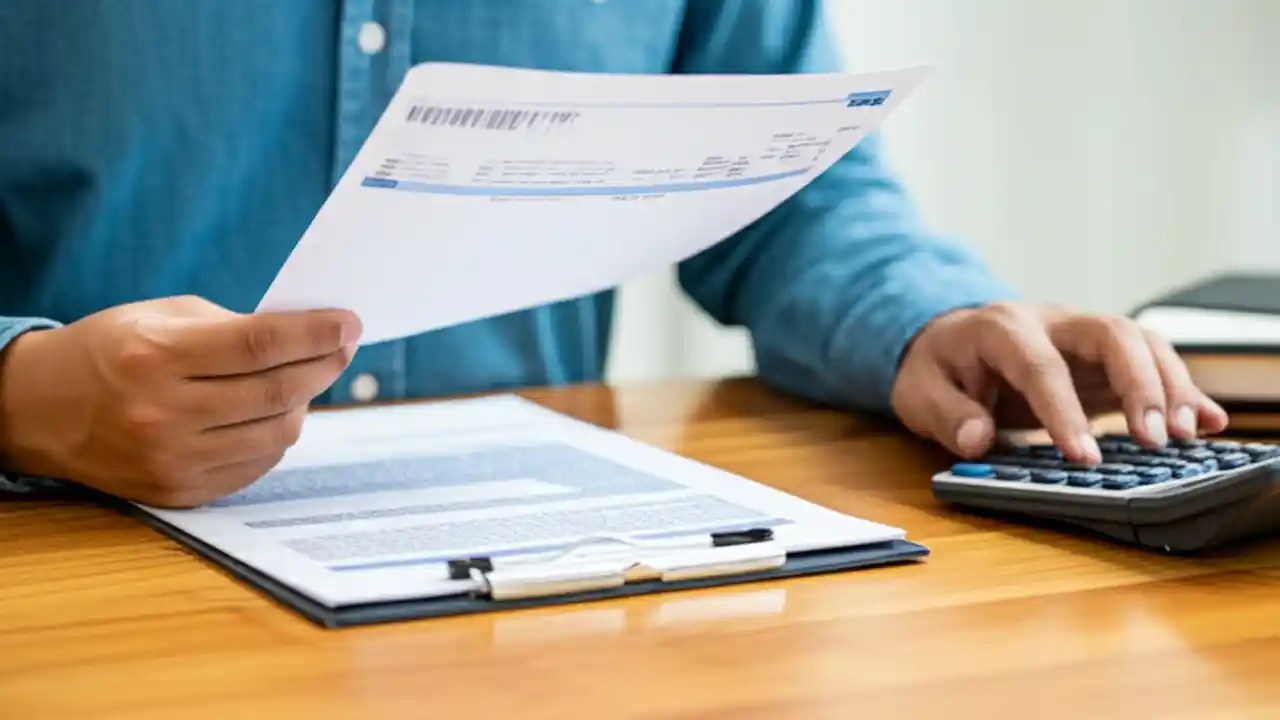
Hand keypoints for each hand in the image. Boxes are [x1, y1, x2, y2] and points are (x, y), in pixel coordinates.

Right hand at [0, 296, 359, 506]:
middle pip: (277, 393)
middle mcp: (163, 415)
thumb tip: (309, 338)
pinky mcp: (178, 492)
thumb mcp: (164, 318)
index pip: (260, 345)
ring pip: (276, 435)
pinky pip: (255, 466)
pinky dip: (275, 438)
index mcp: (157, 357)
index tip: (349, 323)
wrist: (41, 409)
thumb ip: (235, 328)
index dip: (315, 334)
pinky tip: (274, 414)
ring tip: (306, 379)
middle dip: (323, 366)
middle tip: (343, 347)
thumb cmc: (112, 350)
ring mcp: (171, 461)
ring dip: (303, 404)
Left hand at [890, 302, 1227, 463]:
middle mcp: (1052, 323)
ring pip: (1142, 343)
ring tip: (1185, 437)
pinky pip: (1150, 363)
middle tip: (1158, 439)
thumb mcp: (918, 392)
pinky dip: (1182, 390)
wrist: (946, 341)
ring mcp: (1082, 337)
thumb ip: (946, 414)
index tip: (1084, 457)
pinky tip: (1209, 421)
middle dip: (1140, 385)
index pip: (1041, 366)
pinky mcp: (1102, 359)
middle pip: (1112, 335)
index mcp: (1002, 328)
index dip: (1064, 411)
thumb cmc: (935, 367)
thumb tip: (977, 439)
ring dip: (1170, 387)